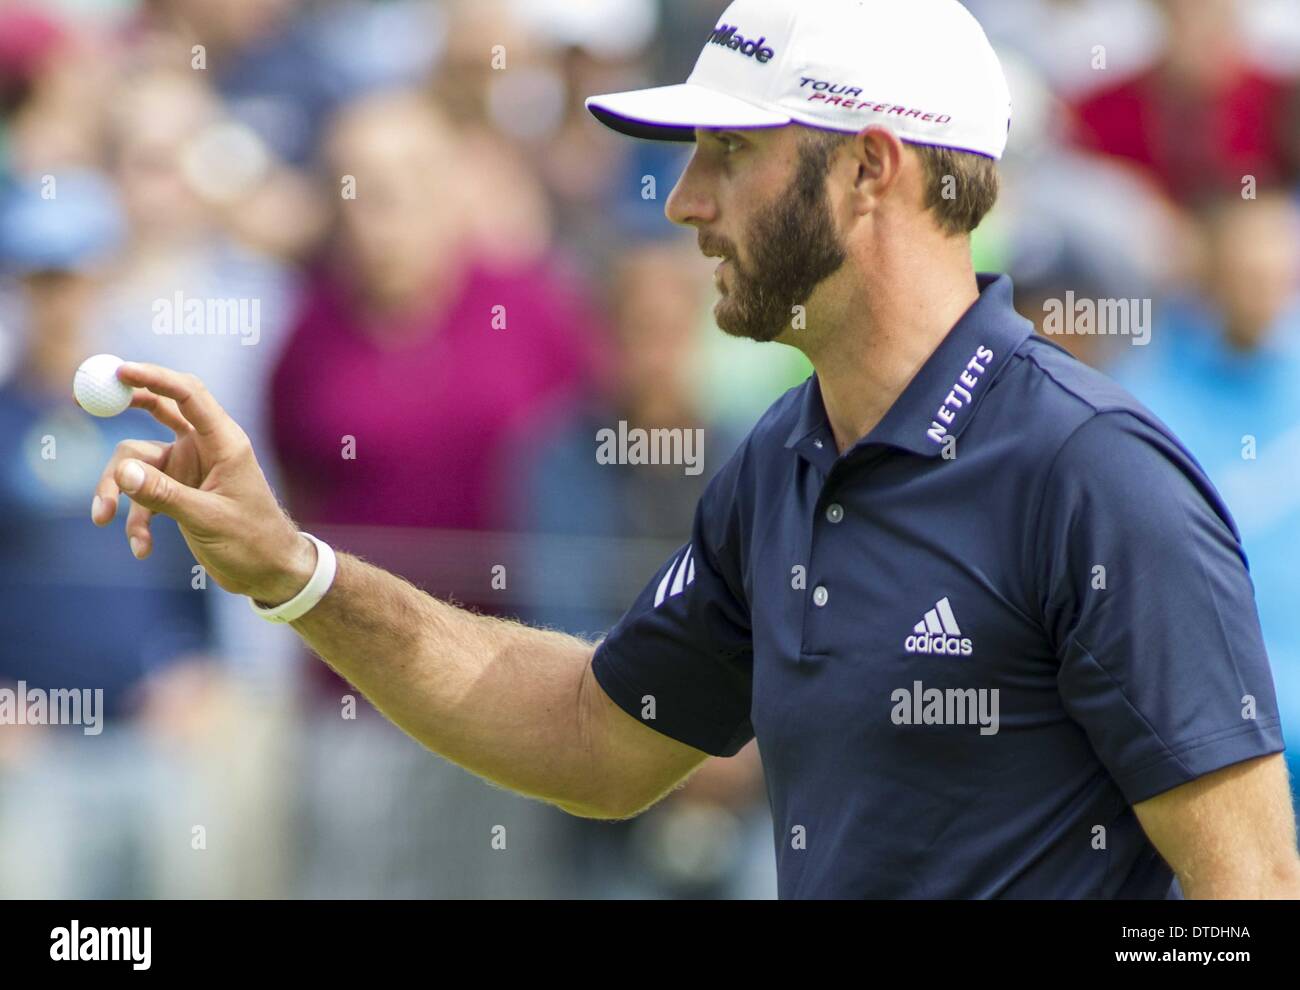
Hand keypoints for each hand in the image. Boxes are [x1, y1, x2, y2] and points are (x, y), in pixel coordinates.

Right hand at [88, 362, 315, 604]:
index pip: (188, 395)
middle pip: (157, 411)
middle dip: (122, 406)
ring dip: (118, 489)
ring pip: (138, 460)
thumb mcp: (207, 518)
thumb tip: (122, 473)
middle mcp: (205, 447)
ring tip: (104, 518)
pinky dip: (136, 518)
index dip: (154, 377)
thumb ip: (164, 495)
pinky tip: (141, 547)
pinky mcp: (178, 491)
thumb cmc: (253, 541)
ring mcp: (190, 467)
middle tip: (82, 400)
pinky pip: (143, 493)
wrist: (268, 573)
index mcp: (224, 442)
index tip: (119, 371)